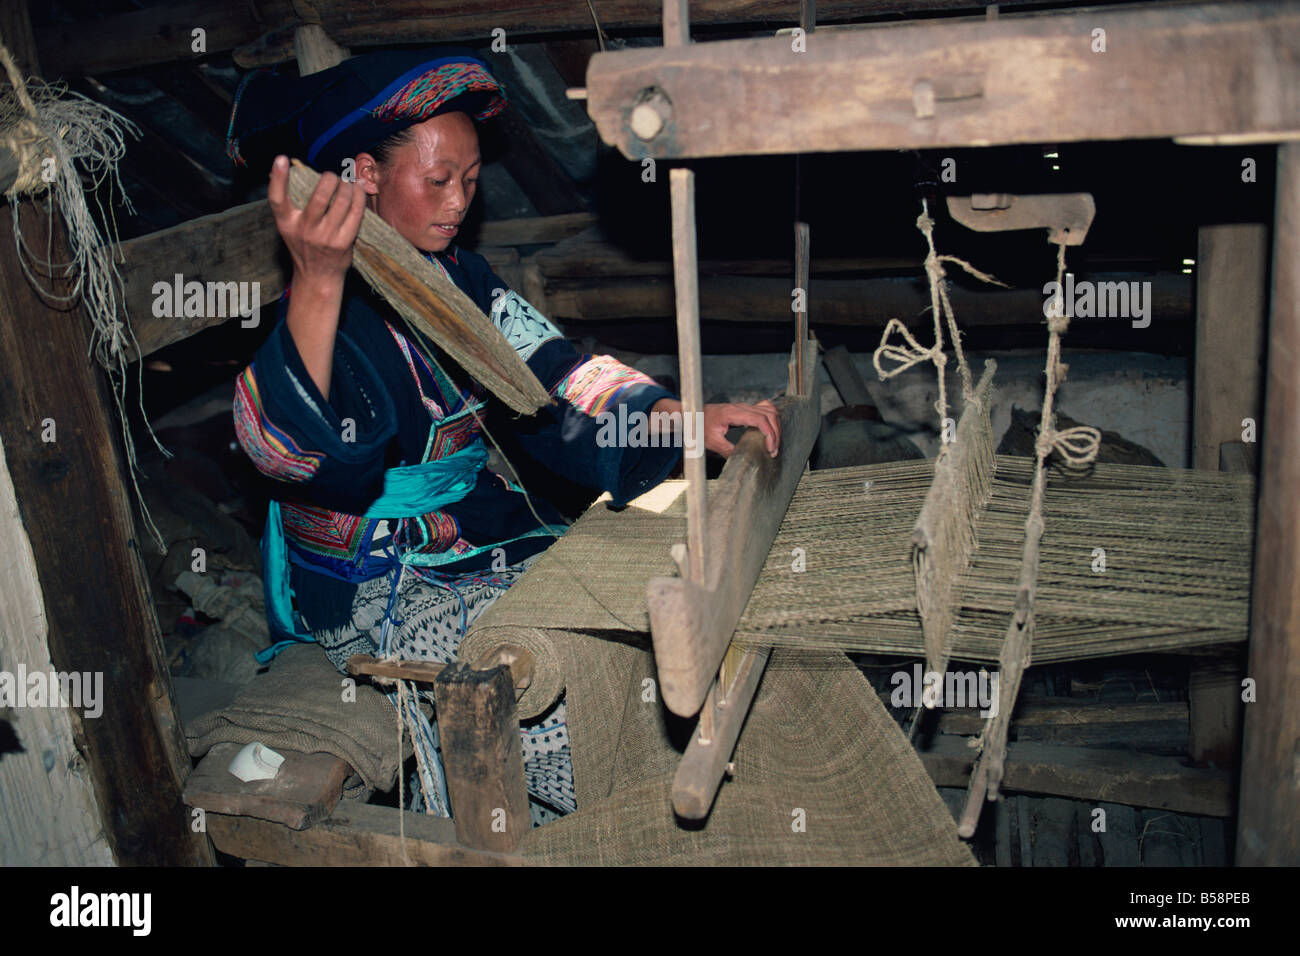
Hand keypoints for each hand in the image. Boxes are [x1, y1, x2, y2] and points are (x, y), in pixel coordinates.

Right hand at [267, 155, 365, 291]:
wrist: (317, 278)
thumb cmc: (304, 246)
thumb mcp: (289, 227)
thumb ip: (291, 205)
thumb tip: (292, 169)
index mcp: (286, 224)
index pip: (277, 199)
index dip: (277, 178)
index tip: (281, 159)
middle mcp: (304, 230)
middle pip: (319, 196)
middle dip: (329, 179)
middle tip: (332, 175)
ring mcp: (325, 238)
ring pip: (341, 202)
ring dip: (347, 185)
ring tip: (347, 181)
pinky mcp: (343, 243)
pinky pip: (356, 213)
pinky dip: (358, 197)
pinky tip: (358, 189)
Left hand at [703, 399, 780, 457]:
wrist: (693, 415)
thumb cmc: (700, 426)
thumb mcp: (711, 441)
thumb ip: (726, 450)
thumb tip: (741, 459)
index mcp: (733, 413)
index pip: (760, 419)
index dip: (770, 433)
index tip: (770, 448)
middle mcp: (741, 407)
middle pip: (769, 414)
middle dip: (776, 433)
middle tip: (773, 450)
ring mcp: (744, 406)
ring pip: (770, 410)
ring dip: (776, 426)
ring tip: (774, 442)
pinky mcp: (745, 409)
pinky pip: (765, 408)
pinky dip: (772, 419)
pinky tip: (771, 430)